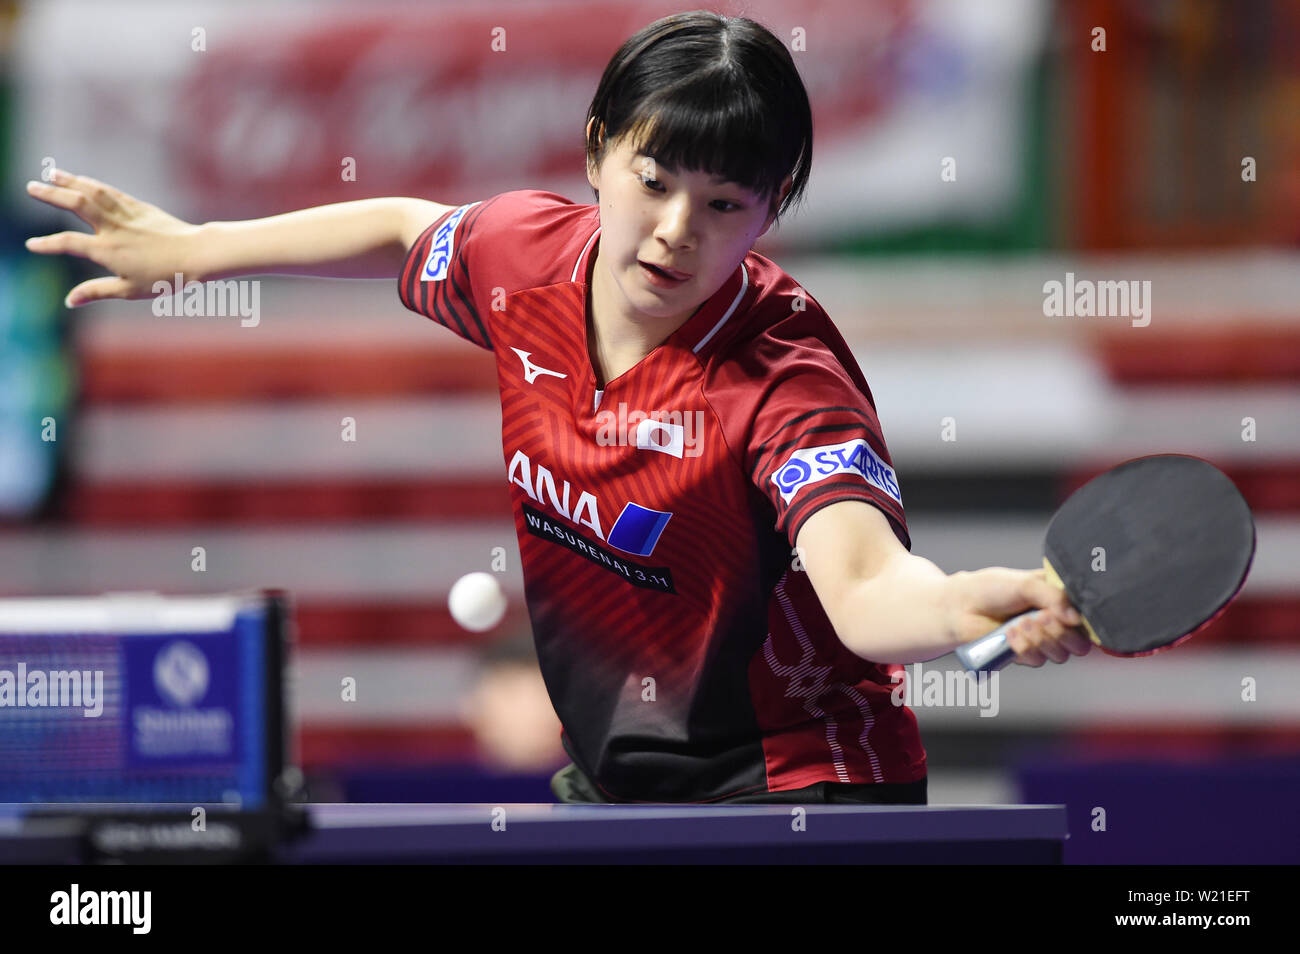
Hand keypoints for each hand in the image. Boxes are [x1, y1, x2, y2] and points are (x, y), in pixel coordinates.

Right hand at [24, 169, 201, 307]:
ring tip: (51, 173)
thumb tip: (69, 301)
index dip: (47, 244)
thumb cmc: (167, 277)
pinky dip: (94, 184)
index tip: (31, 245)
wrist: (197, 255)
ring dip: (70, 181)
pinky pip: (111, 193)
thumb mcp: (130, 290)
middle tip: (29, 186)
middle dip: (51, 194)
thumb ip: (97, 291)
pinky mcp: (140, 208)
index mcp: (107, 251)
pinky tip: (83, 180)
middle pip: (76, 204)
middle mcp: (113, 229)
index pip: (68, 243)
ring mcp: (127, 215)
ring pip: (93, 192)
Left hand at [948, 567, 1092, 666]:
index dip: (1084, 621)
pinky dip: (1024, 646)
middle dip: (1062, 633)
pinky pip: (1037, 660)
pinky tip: (1009, 632)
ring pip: (1060, 654)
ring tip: (1021, 622)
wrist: (960, 606)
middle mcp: (1056, 622)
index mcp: (1061, 600)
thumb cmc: (991, 589)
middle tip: (1042, 617)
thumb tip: (1076, 618)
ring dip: (1042, 639)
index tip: (1067, 613)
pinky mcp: (1025, 655)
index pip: (1088, 618)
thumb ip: (1053, 596)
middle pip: (1080, 643)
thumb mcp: (1026, 583)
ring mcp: (1041, 641)